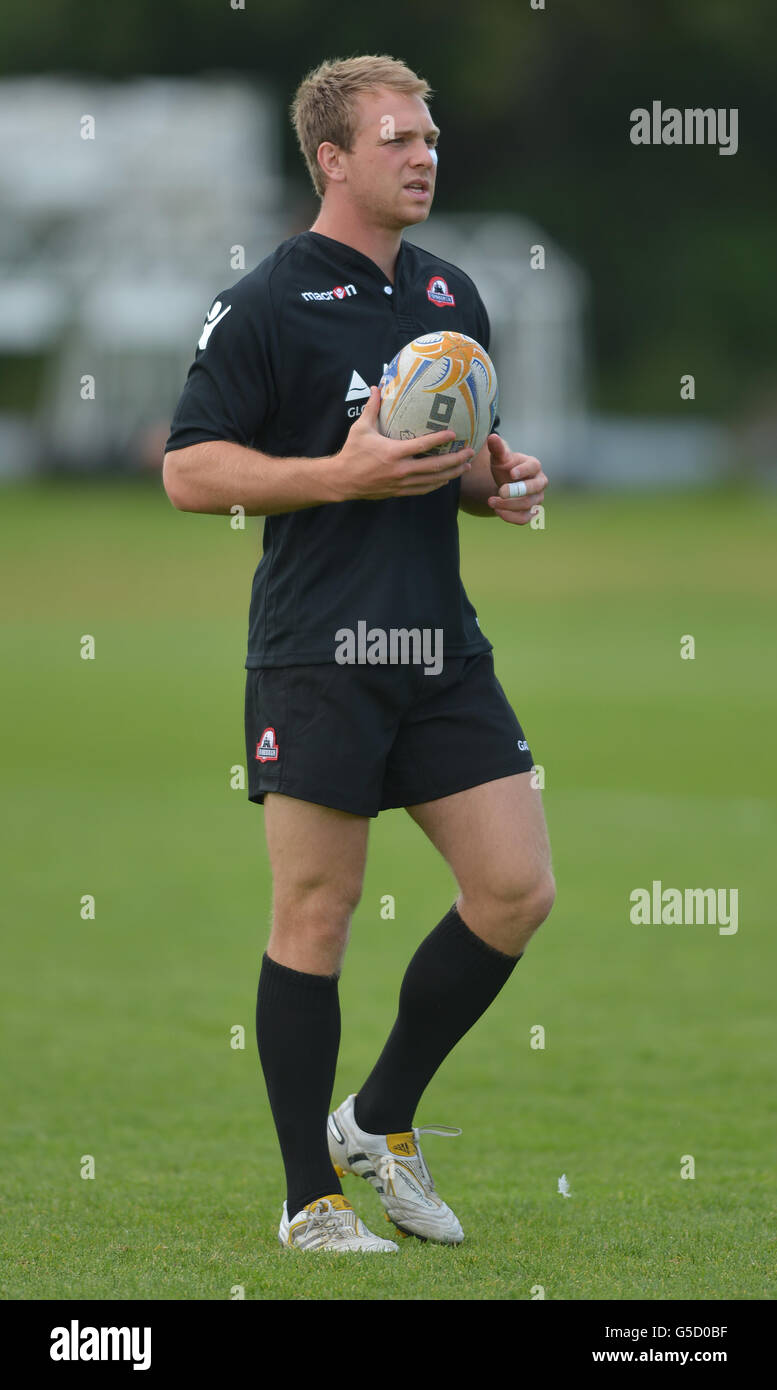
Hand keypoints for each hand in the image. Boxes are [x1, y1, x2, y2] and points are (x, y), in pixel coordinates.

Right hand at [330, 386, 474, 500]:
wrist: (342, 480)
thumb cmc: (352, 452)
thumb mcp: (360, 428)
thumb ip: (372, 407)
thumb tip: (378, 387)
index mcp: (393, 453)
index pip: (422, 446)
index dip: (440, 440)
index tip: (454, 434)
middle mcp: (400, 470)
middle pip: (435, 466)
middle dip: (455, 460)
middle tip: (470, 452)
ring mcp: (401, 483)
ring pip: (433, 481)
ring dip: (452, 473)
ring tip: (466, 467)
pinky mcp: (399, 491)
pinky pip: (424, 489)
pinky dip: (438, 484)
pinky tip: (447, 479)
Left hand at [486, 434, 547, 524]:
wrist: (507, 482)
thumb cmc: (505, 467)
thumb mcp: (500, 458)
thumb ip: (497, 449)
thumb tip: (492, 437)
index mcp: (534, 466)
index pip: (533, 467)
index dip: (524, 470)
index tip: (511, 473)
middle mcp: (540, 482)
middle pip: (534, 489)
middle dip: (516, 491)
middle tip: (500, 491)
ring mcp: (537, 498)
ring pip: (528, 505)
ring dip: (509, 505)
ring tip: (490, 501)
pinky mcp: (531, 512)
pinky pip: (525, 518)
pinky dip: (511, 517)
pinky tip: (497, 511)